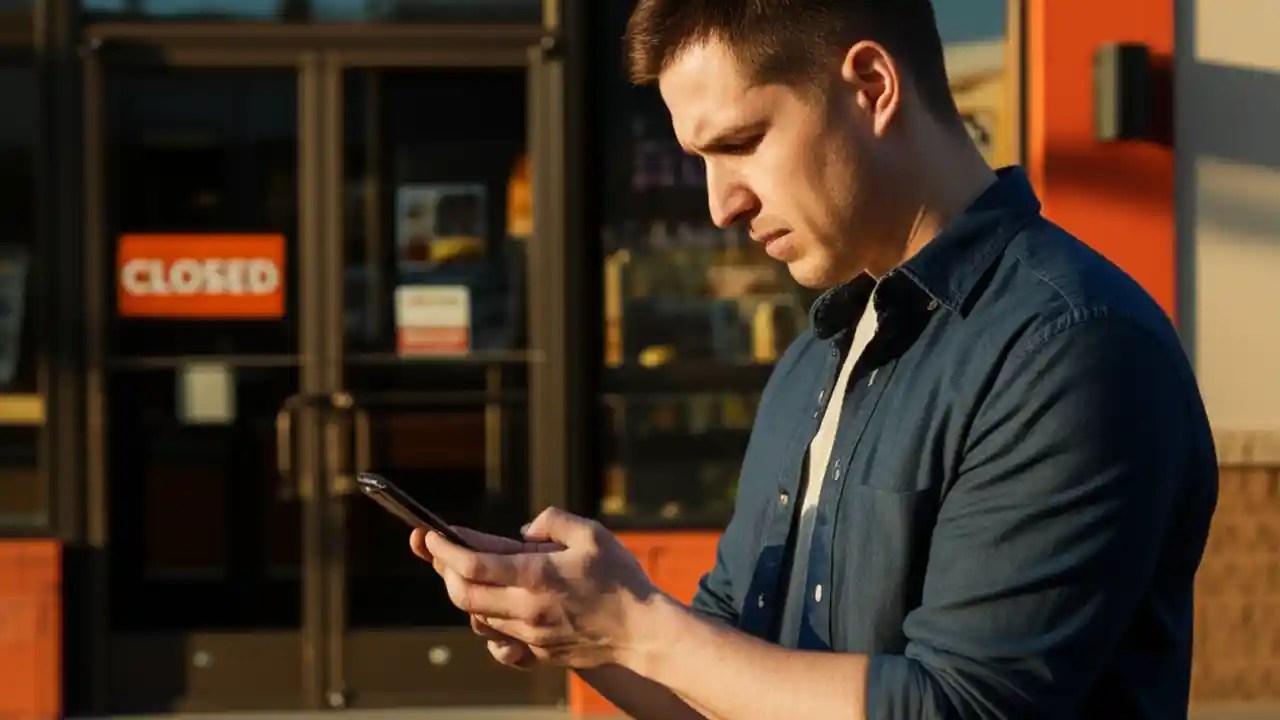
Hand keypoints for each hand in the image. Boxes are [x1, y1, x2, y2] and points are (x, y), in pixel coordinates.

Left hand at [424, 507, 660, 669]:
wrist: (644, 633)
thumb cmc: (621, 579)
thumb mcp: (592, 534)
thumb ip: (553, 521)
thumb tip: (524, 532)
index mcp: (537, 576)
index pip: (472, 563)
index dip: (444, 548)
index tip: (429, 534)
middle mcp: (526, 609)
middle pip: (462, 595)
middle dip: (444, 571)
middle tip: (442, 553)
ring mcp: (530, 636)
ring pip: (477, 618)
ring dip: (465, 595)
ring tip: (470, 574)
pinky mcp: (538, 653)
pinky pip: (498, 642)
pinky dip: (488, 623)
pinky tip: (495, 609)